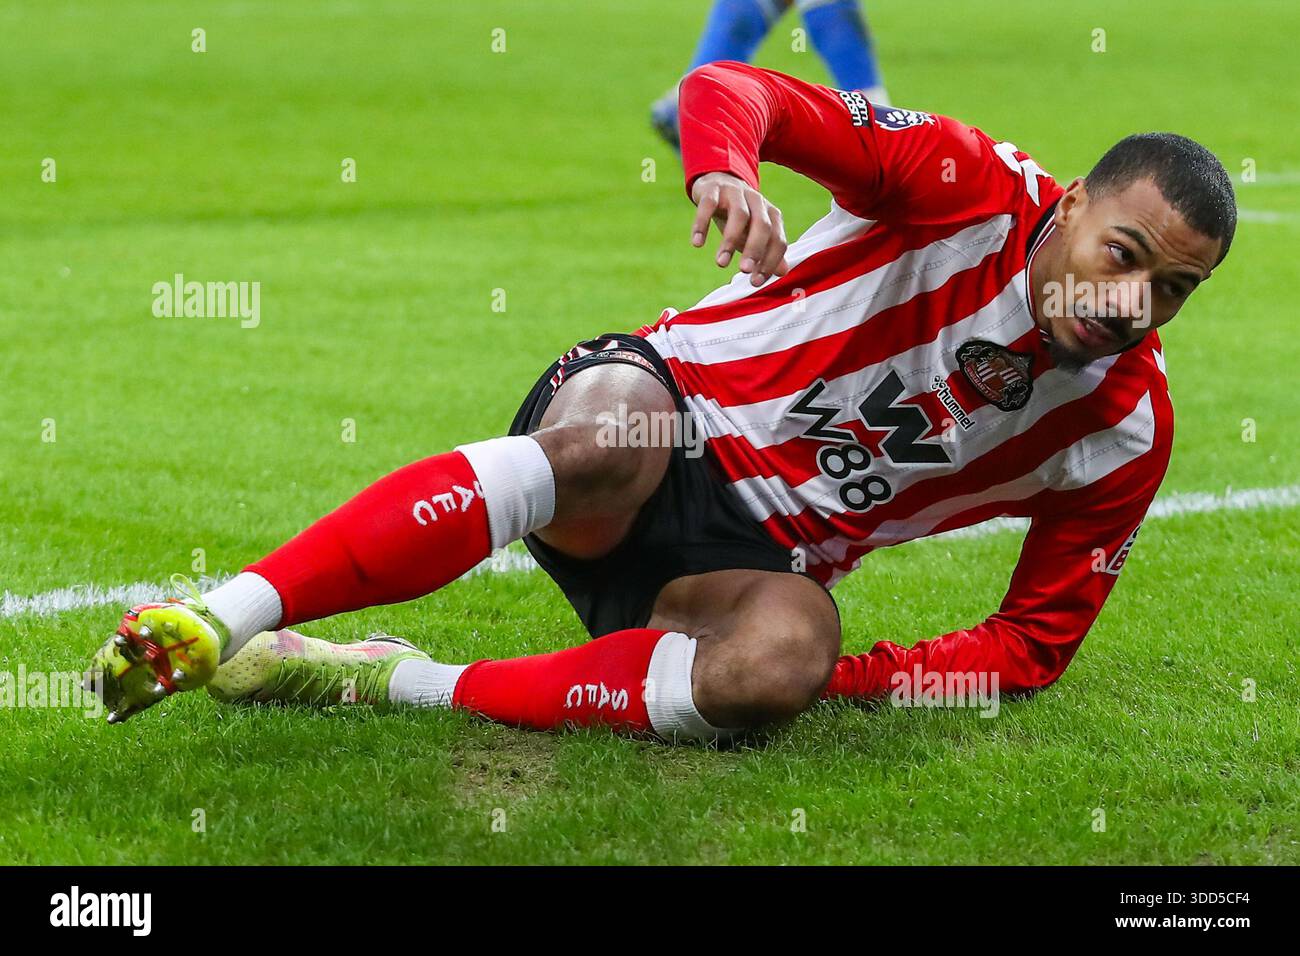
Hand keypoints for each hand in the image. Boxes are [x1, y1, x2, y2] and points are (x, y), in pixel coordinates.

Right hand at [690, 172, 789, 286]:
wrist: (717, 182)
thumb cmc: (737, 216)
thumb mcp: (753, 234)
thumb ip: (768, 251)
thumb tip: (783, 271)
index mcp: (770, 214)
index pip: (777, 239)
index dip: (770, 261)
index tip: (756, 282)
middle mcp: (757, 201)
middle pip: (762, 225)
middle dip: (754, 250)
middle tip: (744, 271)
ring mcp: (735, 193)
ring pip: (739, 215)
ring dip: (730, 241)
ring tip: (720, 263)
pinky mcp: (713, 189)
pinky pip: (708, 205)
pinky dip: (703, 224)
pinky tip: (697, 243)